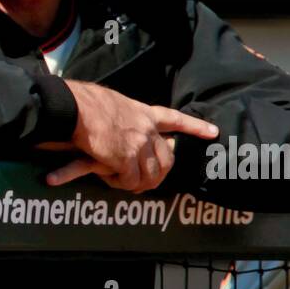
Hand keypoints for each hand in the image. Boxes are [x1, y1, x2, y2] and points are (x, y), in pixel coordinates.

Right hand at [45, 82, 218, 192]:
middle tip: (143, 184)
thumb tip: (120, 129)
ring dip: (136, 183)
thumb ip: (125, 117)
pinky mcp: (126, 159)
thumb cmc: (87, 104)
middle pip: (166, 159)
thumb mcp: (115, 104)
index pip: (176, 120)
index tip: (213, 132)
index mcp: (145, 113)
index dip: (195, 127)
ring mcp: (139, 145)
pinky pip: (130, 180)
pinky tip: (108, 177)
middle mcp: (147, 129)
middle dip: (158, 176)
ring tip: (122, 183)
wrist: (76, 109)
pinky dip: (120, 183)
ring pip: (149, 175)